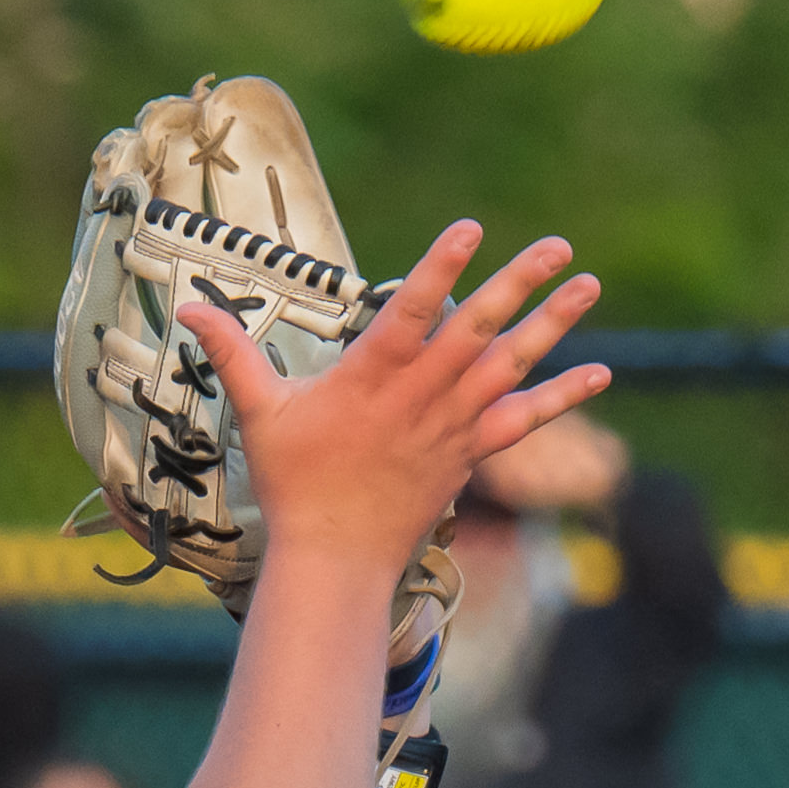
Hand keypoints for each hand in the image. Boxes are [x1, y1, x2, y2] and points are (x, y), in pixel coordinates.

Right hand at [181, 222, 606, 585]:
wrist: (335, 558)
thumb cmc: (294, 483)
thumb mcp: (260, 413)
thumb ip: (232, 352)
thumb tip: (188, 305)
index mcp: (373, 377)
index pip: (412, 310)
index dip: (441, 269)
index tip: (469, 230)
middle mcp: (421, 396)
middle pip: (478, 331)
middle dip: (519, 284)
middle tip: (559, 245)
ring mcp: (451, 425)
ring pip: (511, 366)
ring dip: (553, 325)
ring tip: (588, 285)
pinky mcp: (469, 455)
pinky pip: (523, 421)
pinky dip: (561, 398)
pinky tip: (599, 374)